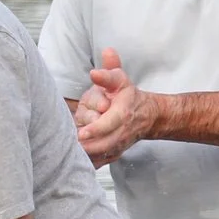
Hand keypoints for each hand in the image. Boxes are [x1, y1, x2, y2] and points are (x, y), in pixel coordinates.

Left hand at [77, 46, 158, 166]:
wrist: (148, 116)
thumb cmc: (127, 95)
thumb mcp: (119, 79)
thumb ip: (109, 70)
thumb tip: (105, 55)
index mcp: (123, 112)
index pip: (110, 122)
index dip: (96, 128)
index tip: (82, 132)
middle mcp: (122, 130)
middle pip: (105, 143)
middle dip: (88, 145)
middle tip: (71, 144)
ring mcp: (120, 144)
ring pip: (103, 154)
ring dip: (87, 155)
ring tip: (70, 153)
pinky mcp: (116, 152)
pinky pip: (102, 161)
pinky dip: (90, 163)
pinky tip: (77, 160)